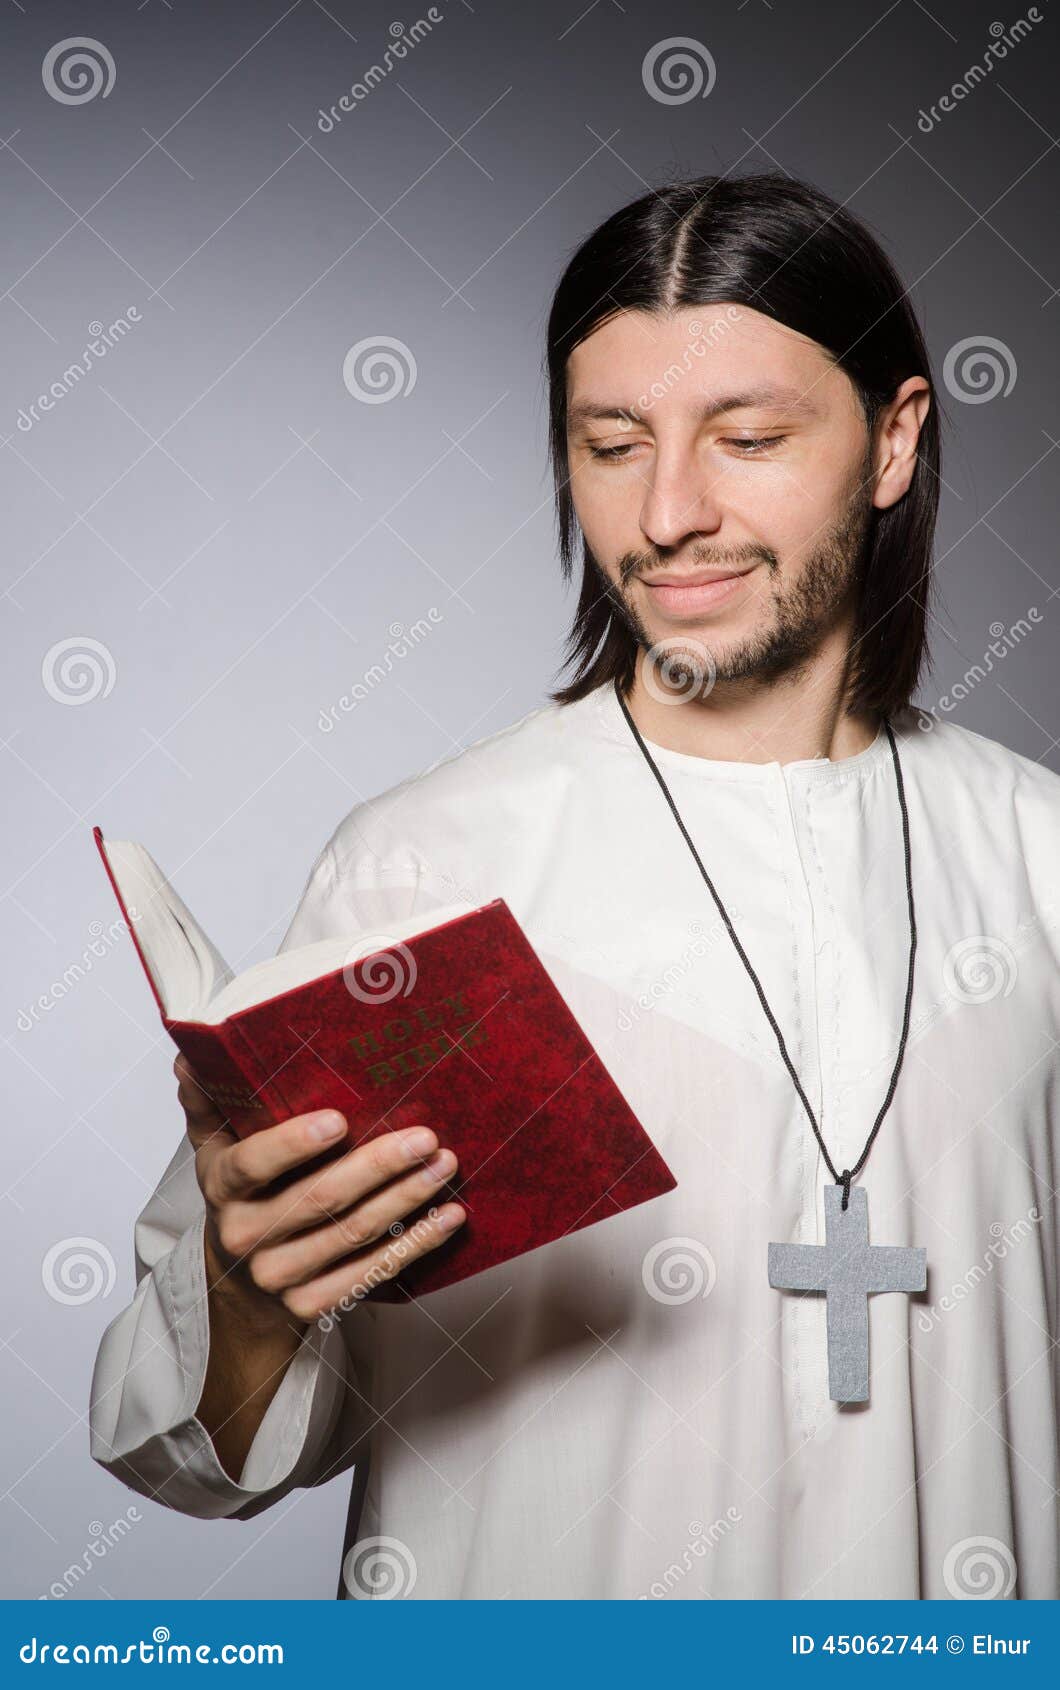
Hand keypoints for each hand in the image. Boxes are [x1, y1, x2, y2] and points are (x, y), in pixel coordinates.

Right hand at [175, 1054, 465, 1325]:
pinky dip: (414, 1244)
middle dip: (378, 1166)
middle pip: (319, 1199)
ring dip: (406, 1199)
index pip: (253, 1164)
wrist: (240, 1288)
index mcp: (223, 1188)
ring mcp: (279, 1276)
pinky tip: (447, 1217)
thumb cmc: (243, 1199)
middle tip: (425, 1137)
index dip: (294, 1144)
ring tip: (445, 1165)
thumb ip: (210, 1101)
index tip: (339, 1119)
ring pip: (353, 1234)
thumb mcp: (217, 1149)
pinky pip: (371, 1273)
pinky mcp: (311, 1305)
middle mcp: (246, 1234)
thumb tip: (193, 1052)